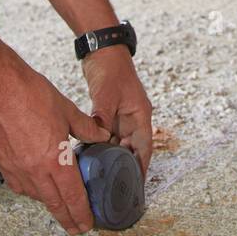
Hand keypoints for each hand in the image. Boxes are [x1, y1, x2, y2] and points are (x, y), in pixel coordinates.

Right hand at [0, 47, 110, 234]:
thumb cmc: (32, 94)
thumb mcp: (67, 110)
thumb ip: (86, 129)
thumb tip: (101, 136)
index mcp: (55, 160)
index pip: (72, 196)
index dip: (81, 213)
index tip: (86, 225)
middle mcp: (35, 170)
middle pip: (54, 203)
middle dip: (67, 218)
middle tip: (76, 228)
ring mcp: (15, 169)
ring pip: (35, 196)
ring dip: (49, 202)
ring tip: (59, 204)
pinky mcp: (2, 163)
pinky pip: (18, 185)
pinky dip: (30, 190)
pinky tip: (35, 185)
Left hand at [82, 46, 153, 177]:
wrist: (103, 50)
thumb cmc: (110, 69)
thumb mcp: (107, 94)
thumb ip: (103, 117)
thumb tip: (100, 138)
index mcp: (140, 115)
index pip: (144, 147)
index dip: (141, 166)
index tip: (136, 185)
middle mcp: (133, 118)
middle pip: (132, 148)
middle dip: (125, 166)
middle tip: (115, 185)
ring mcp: (122, 116)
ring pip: (119, 143)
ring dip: (112, 157)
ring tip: (103, 175)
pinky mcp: (110, 113)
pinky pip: (108, 135)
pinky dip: (102, 145)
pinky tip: (92, 155)